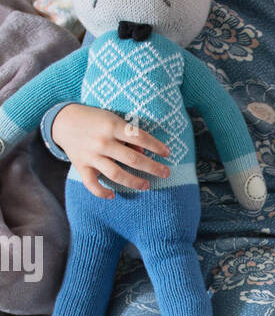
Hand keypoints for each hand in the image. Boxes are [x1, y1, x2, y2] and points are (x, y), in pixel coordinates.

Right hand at [51, 103, 170, 197]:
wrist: (64, 120)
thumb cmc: (95, 120)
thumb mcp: (113, 120)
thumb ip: (128, 135)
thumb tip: (143, 152)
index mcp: (112, 126)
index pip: (140, 137)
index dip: (156, 146)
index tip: (168, 154)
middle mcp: (102, 142)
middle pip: (132, 159)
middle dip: (152, 168)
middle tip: (166, 173)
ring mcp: (91, 155)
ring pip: (116, 174)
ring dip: (133, 182)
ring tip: (146, 185)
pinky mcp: (80, 166)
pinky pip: (92, 184)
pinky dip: (102, 192)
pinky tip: (113, 195)